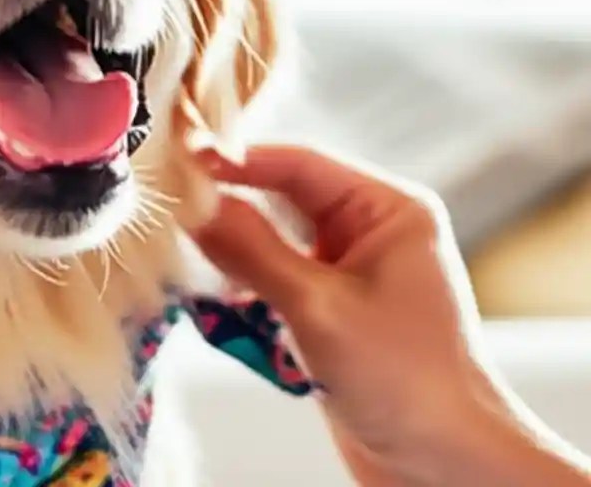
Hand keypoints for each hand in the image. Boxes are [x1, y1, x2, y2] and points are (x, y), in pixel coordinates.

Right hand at [190, 145, 588, 485]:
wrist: (442, 463)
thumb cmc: (408, 383)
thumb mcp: (318, 308)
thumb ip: (252, 251)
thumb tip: (195, 206)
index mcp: (389, 211)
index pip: (299, 164)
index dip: (237, 160)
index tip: (182, 164)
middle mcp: (371, 232)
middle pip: (280, 199)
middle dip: (230, 212)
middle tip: (174, 213)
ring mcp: (349, 273)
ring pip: (271, 242)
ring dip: (234, 258)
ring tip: (191, 263)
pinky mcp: (329, 310)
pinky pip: (274, 281)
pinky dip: (245, 292)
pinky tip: (221, 305)